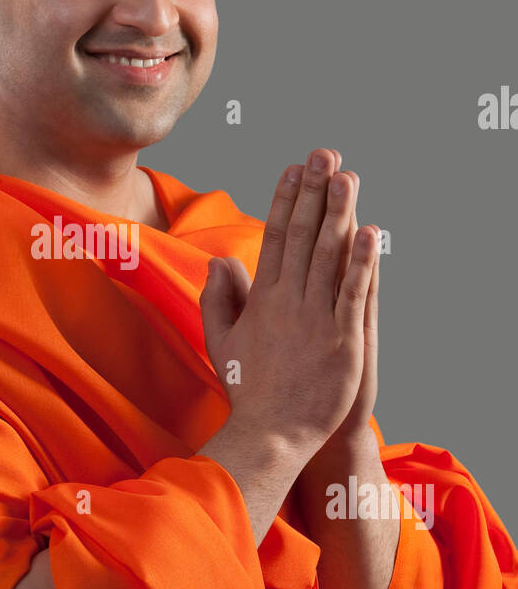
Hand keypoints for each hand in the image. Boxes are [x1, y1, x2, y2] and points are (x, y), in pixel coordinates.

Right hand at [199, 147, 379, 468]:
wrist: (271, 433)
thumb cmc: (248, 390)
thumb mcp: (220, 341)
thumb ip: (218, 299)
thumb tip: (222, 260)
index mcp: (261, 299)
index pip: (275, 237)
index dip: (286, 200)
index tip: (294, 169)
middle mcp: (288, 302)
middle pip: (304, 236)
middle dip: (314, 192)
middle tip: (324, 155)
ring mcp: (316, 320)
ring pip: (330, 256)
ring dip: (339, 214)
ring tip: (348, 177)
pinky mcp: (342, 340)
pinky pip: (354, 292)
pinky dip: (362, 262)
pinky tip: (370, 232)